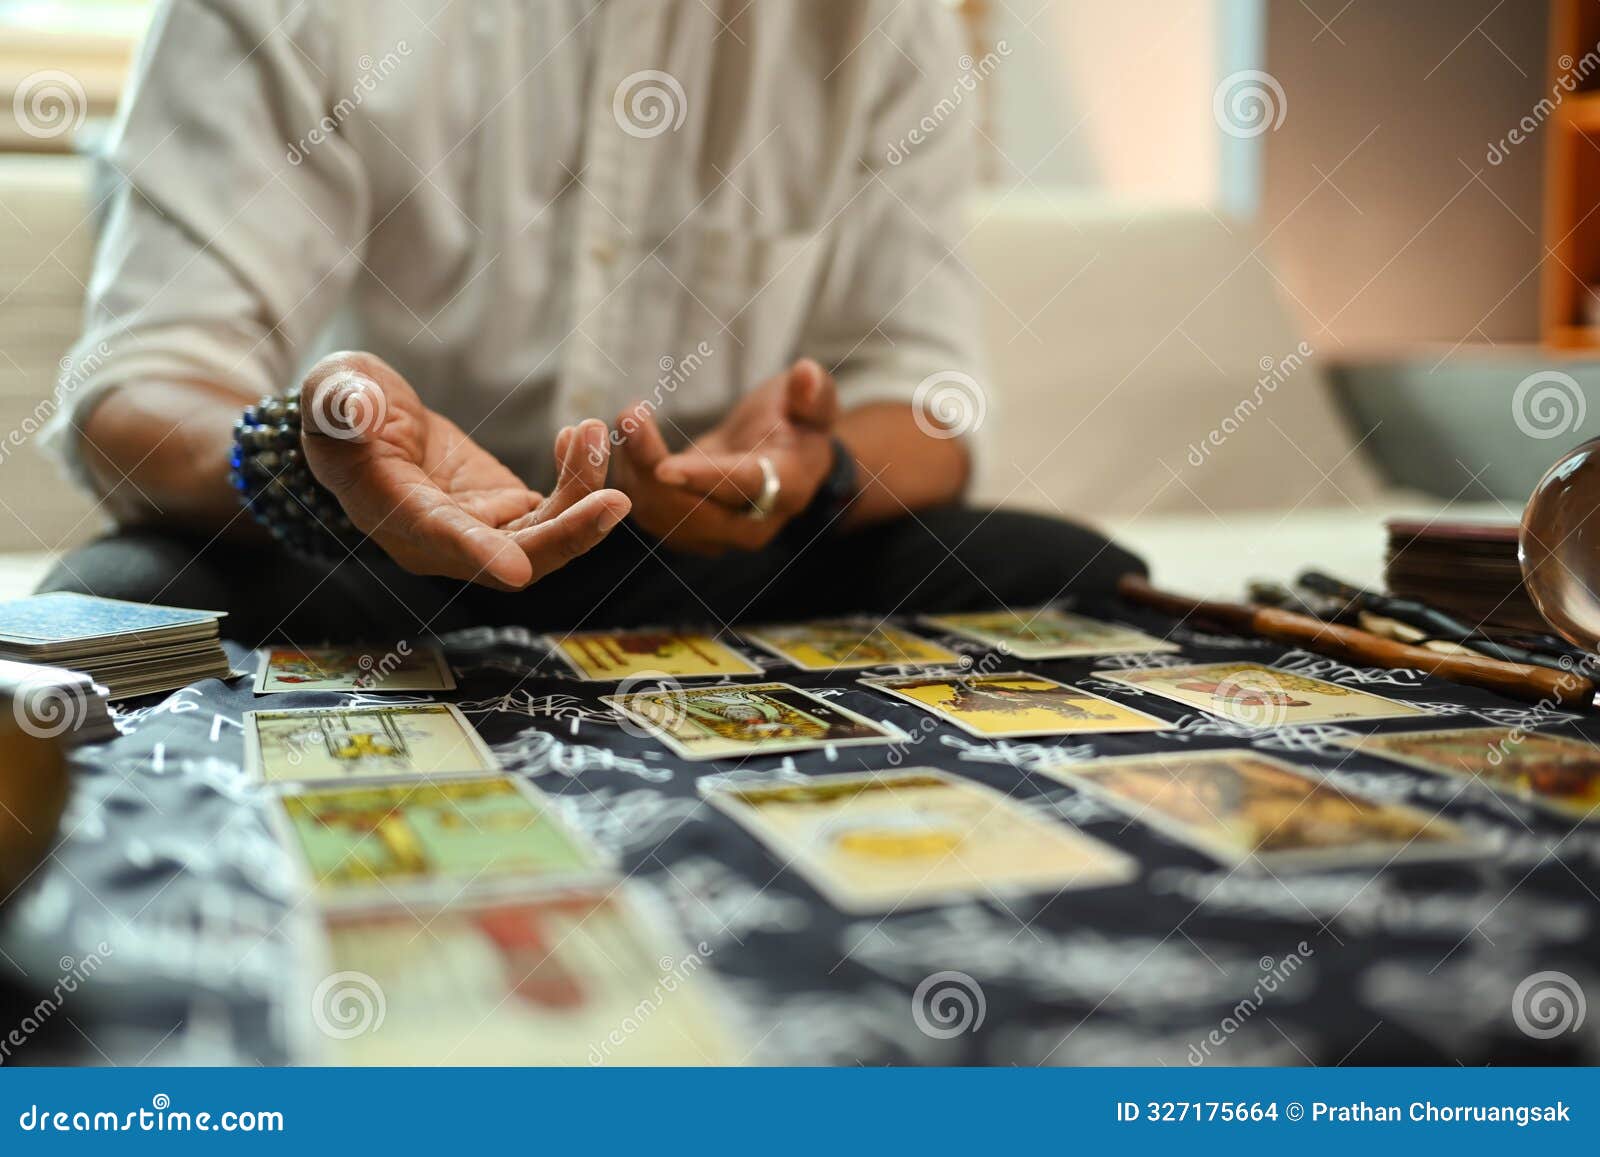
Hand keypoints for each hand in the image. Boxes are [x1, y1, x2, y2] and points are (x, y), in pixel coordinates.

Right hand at [299, 352, 629, 589]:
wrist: (365, 421)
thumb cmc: (341, 408)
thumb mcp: (331, 392)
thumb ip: (338, 402)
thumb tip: (355, 409)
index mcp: (393, 515)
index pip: (439, 539)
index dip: (477, 553)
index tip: (516, 570)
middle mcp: (442, 541)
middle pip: (516, 555)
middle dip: (567, 534)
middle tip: (614, 499)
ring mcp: (480, 529)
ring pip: (546, 535)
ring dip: (582, 493)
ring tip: (593, 432)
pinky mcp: (507, 511)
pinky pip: (555, 510)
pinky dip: (577, 478)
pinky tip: (582, 436)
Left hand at [611, 358, 837, 554]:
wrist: (781, 461)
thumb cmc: (797, 425)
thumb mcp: (815, 404)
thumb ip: (813, 393)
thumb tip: (805, 375)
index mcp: (787, 488)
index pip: (743, 487)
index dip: (704, 478)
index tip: (664, 467)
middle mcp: (751, 525)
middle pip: (693, 512)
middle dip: (652, 469)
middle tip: (629, 417)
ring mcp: (716, 536)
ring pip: (661, 515)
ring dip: (632, 468)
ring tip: (626, 417)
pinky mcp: (685, 532)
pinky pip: (646, 511)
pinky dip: (626, 476)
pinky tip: (622, 439)